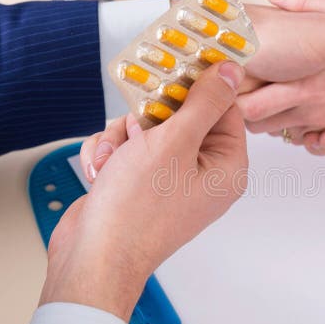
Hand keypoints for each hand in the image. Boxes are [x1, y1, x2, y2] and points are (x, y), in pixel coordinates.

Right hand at [41, 62, 247, 321]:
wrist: (92, 257)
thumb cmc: (137, 208)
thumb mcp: (174, 142)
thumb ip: (204, 102)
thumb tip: (232, 71)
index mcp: (226, 166)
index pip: (224, 108)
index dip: (198, 86)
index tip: (175, 66)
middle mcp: (203, 173)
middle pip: (181, 115)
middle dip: (148, 118)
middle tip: (136, 128)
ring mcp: (171, 180)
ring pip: (148, 130)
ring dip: (122, 138)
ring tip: (113, 161)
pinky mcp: (142, 185)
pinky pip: (129, 151)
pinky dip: (111, 155)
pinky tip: (101, 173)